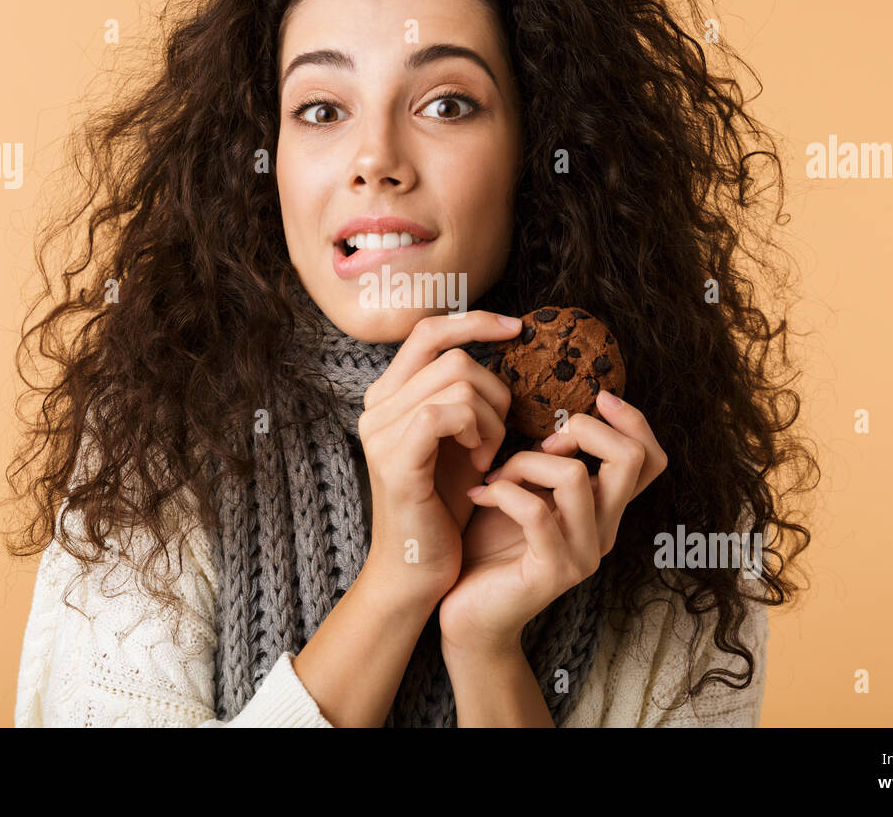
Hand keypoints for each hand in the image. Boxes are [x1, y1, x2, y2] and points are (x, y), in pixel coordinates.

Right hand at [356, 310, 518, 608]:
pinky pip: (445, 412)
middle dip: (494, 392)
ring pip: (457, 382)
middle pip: (453, 357)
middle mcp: (376, 407)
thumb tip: (504, 343)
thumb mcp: (460, 439)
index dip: (474, 321)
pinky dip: (477, 432)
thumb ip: (466, 396)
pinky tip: (480, 464)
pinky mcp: (395, 459)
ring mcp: (380, 432)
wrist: (418, 570)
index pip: (428, 331)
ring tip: (488, 457)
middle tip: (497, 437)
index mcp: (388, 396)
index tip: (516, 329)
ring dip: (491, 419)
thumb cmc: (445, 506)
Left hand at [437, 391, 667, 652]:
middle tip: (542, 438)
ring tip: (496, 474)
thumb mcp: (524, 487)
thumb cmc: (488, 543)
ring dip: (526, 460)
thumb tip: (556, 411)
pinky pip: (535, 512)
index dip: (633, 420)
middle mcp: (604, 530)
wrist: (464, 609)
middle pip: (629, 459)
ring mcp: (583, 554)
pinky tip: (480, 494)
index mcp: (603, 508)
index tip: (597, 398)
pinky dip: (502, 491)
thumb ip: (548, 458)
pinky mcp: (553, 572)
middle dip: (583, 429)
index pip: (649, 459)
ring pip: (575, 476)